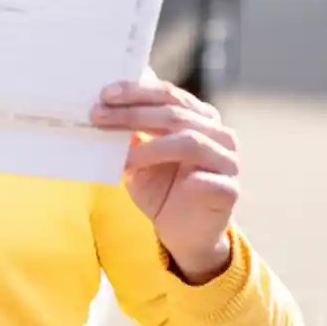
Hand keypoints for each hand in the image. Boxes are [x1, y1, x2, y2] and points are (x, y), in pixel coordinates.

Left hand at [91, 69, 237, 282]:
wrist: (183, 234)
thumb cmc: (162, 189)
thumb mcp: (139, 155)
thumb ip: (130, 131)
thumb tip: (104, 104)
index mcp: (200, 117)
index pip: (168, 95)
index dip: (137, 91)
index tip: (104, 94)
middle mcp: (219, 134)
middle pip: (175, 113)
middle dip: (133, 113)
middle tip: (98, 115)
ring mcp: (228, 161)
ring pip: (189, 140)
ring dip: (148, 144)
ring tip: (119, 152)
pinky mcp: (228, 189)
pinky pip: (201, 176)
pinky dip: (165, 169)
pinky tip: (137, 172)